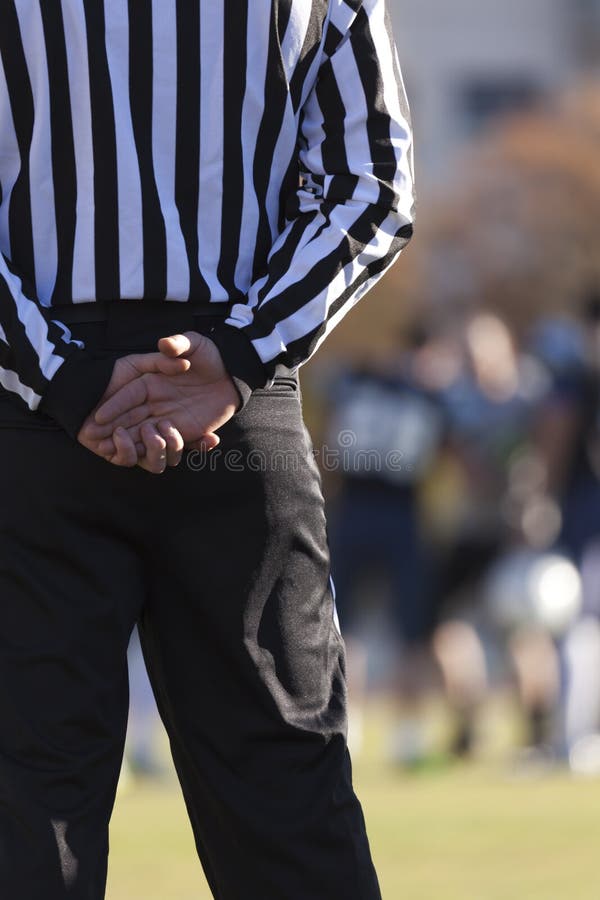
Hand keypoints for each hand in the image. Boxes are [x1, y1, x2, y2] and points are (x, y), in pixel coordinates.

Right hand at [89, 331, 239, 466]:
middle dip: (112, 428)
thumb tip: (165, 344)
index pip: (129, 395)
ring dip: (131, 442)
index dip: (114, 405)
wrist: (232, 372)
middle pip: (130, 417)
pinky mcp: (183, 428)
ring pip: (144, 433)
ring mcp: (168, 416)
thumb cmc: (209, 355)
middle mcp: (155, 401)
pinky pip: (167, 442)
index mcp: (151, 381)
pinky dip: (156, 448)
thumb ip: (179, 343)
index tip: (99, 416)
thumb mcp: (195, 343)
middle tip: (94, 440)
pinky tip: (142, 454)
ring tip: (113, 451)